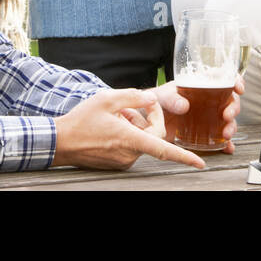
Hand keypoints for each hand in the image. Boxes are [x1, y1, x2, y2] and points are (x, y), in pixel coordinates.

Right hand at [53, 89, 205, 169]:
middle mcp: (129, 154)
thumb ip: (133, 96)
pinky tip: (113, 124)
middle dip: (148, 118)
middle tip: (131, 105)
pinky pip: (132, 146)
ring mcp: (123, 161)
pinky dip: (128, 133)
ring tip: (116, 114)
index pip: (163, 150)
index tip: (200, 163)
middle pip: (153, 136)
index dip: (184, 157)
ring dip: (136, 125)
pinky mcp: (117, 163)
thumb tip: (152, 99)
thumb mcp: (107, 98)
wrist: (60, 142)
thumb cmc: (81, 120)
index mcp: (129, 139)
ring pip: (142, 140)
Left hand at [136, 78, 243, 154]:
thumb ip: (172, 98)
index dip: (235, 81)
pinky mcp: (203, 132)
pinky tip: (227, 147)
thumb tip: (184, 106)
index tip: (238, 89)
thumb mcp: (161, 96)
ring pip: (228, 120)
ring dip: (232, 127)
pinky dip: (226, 144)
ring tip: (226, 134)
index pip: (223, 78)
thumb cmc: (156, 101)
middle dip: (234, 108)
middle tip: (227, 116)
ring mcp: (207, 117)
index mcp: (200, 85)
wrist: (147, 119)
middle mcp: (208, 100)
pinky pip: (219, 138)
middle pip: (230, 101)